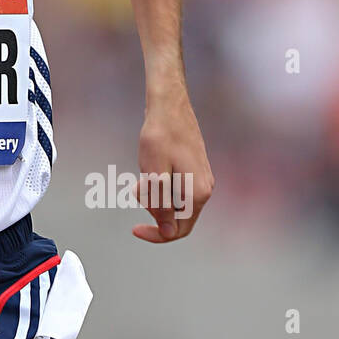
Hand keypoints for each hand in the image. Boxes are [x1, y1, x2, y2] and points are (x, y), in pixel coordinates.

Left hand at [133, 83, 213, 243]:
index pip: (178, 230)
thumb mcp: (154, 173)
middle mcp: (204, 189)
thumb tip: (168, 231)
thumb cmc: (159, 135)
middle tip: (137, 188)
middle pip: (178, 218)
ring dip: (155, 196)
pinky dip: (160, 186)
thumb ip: (162, 204)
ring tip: (141, 175)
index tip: (134, 229)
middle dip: (154, 211)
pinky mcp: (194, 169)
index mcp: (197, 193)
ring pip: (175, 202)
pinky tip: (149, 168)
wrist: (169, 104)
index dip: (156, 234)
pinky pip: (176, 188)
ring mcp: (201, 178)